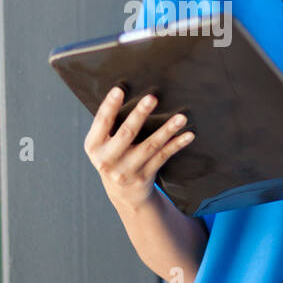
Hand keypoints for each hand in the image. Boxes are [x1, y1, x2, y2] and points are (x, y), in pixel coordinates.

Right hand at [83, 86, 195, 209]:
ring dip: (166, 130)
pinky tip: (188, 135)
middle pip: (126, 134)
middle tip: (152, 98)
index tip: (119, 89)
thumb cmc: (113, 156)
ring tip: (181, 117)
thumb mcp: (103, 144)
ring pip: (150, 146)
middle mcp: (107, 160)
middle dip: (139, 115)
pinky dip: (176, 145)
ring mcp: (127, 170)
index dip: (110, 106)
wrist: (122, 193)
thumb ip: (110, 125)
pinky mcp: (144, 176)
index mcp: (94, 146)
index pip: (102, 122)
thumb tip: (127, 91)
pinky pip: (163, 157)